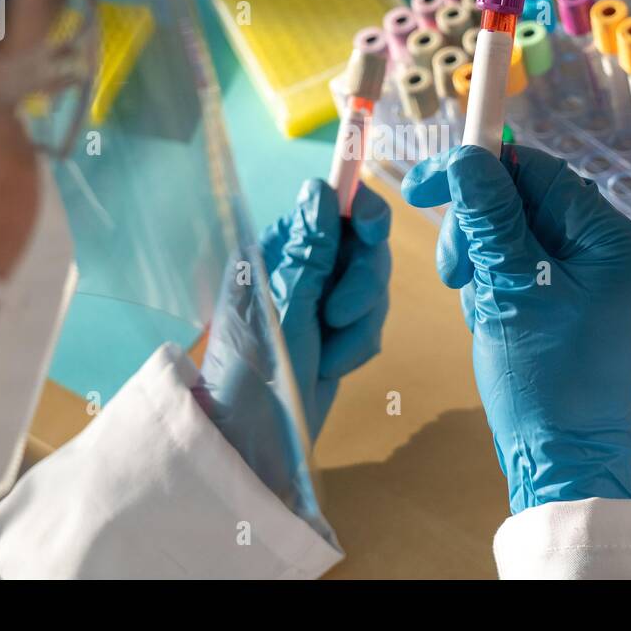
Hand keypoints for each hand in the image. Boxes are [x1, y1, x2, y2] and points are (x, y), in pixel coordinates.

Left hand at [201, 178, 390, 456]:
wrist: (257, 442)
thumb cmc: (258, 370)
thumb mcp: (287, 303)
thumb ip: (311, 247)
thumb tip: (320, 188)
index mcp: (276, 251)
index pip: (330, 208)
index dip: (360, 212)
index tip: (371, 230)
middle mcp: (300, 269)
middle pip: (363, 246)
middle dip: (362, 282)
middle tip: (339, 314)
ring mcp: (319, 302)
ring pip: (373, 287)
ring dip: (358, 323)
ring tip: (328, 354)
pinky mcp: (337, 334)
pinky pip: (370, 322)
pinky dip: (357, 345)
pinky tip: (331, 366)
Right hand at [402, 144, 630, 513]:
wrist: (563, 461)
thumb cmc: (547, 382)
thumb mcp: (511, 291)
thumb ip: (489, 218)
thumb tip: (465, 157)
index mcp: (609, 238)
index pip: (537, 172)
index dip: (476, 169)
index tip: (422, 183)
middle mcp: (603, 249)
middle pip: (520, 200)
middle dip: (475, 230)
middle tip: (453, 274)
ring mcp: (585, 277)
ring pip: (508, 234)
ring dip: (479, 263)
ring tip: (480, 309)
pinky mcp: (562, 300)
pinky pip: (513, 268)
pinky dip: (489, 287)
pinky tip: (489, 321)